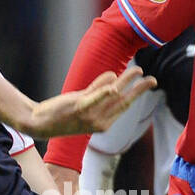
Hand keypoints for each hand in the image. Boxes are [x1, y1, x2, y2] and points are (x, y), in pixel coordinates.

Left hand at [21, 65, 154, 138]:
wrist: (41, 124)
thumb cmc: (63, 114)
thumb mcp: (84, 104)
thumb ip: (99, 91)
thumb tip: (114, 78)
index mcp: (104, 123)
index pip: (125, 104)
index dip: (138, 92)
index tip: (148, 81)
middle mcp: (100, 120)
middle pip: (125, 101)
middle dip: (140, 90)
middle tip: (153, 79)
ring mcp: (89, 114)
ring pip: (113, 95)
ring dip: (127, 81)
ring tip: (138, 71)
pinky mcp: (79, 107)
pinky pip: (95, 98)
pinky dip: (104, 92)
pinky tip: (114, 86)